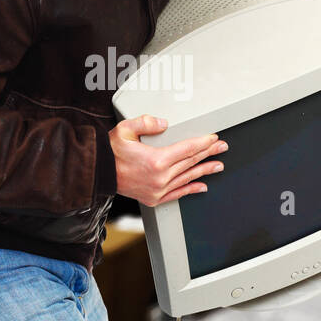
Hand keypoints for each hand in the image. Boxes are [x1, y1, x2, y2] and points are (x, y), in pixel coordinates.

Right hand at [109, 115, 227, 206]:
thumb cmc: (110, 153)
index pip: (188, 149)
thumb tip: (163, 122)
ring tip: (218, 165)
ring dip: (205, 170)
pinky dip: (191, 189)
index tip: (214, 139)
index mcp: (156, 160)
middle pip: (191, 162)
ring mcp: (158, 190)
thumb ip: (145, 122)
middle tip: (222, 147)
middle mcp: (160, 177)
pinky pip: (178, 194)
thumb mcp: (125, 130)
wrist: (98, 174)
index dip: (203, 143)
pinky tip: (202, 186)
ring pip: (188, 177)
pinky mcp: (154, 198)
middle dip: (209, 153)